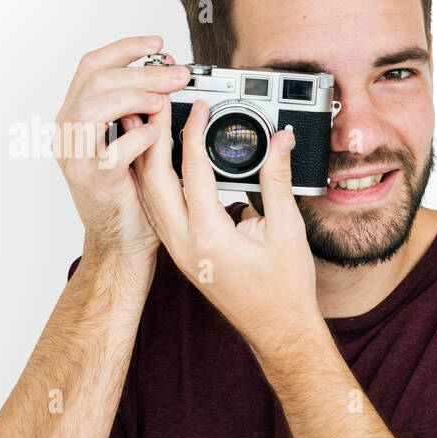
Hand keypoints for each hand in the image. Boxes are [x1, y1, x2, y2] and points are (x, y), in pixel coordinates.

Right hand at [51, 35, 191, 267]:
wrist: (122, 240)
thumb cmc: (130, 193)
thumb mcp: (131, 141)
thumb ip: (137, 111)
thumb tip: (164, 78)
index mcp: (76, 117)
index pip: (92, 66)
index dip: (125, 48)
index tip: (158, 44)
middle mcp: (69, 133)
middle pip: (96, 80)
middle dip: (142, 71)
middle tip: (177, 74)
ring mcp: (77, 157)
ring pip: (95, 107)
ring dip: (135, 97)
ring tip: (164, 100)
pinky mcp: (94, 181)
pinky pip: (111, 151)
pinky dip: (137, 137)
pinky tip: (157, 134)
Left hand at [135, 98, 320, 346]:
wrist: (279, 330)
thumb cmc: (284, 289)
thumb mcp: (287, 229)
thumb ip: (278, 180)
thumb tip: (280, 141)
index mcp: (210, 237)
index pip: (192, 172)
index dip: (193, 133)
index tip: (199, 107)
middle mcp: (185, 245)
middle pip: (154, 181)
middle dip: (156, 139)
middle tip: (161, 108)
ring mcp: (179, 252)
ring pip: (150, 197)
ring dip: (149, 160)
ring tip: (153, 129)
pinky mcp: (182, 255)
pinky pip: (159, 211)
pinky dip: (157, 183)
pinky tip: (161, 166)